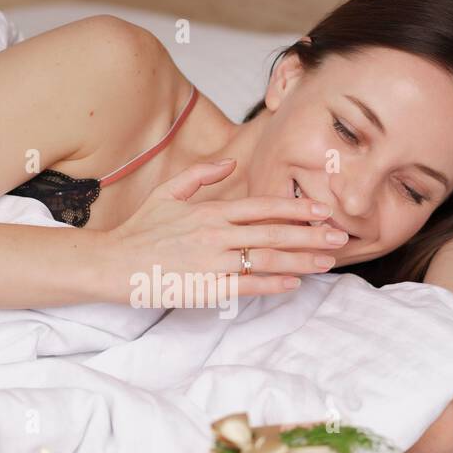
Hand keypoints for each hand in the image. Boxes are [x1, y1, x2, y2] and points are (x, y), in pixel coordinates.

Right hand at [101, 159, 345, 304]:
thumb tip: (230, 165)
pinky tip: (293, 284)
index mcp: (210, 210)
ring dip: (301, 260)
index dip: (296, 209)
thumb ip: (201, 175)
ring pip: (266, 258)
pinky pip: (245, 285)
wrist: (112, 263)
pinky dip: (271, 284)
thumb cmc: (140, 230)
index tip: (322, 211)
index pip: (263, 206)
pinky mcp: (204, 288)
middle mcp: (216, 234)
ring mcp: (211, 261)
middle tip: (340, 238)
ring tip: (327, 263)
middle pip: (273, 232)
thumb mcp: (168, 193)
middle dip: (311, 235)